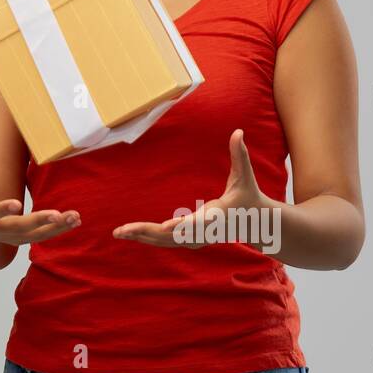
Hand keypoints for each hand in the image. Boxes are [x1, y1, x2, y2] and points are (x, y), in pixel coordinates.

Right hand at [0, 146, 79, 245]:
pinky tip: (75, 220)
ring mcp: (13, 237)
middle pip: (20, 227)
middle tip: (56, 214)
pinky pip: (44, 236)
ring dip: (57, 227)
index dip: (3, 209)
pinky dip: (60, 229)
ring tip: (74, 217)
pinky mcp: (25, 238)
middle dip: (39, 221)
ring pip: (37, 235)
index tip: (16, 204)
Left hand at [113, 129, 271, 248]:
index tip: (165, 227)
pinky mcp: (190, 241)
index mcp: (215, 216)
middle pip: (170, 235)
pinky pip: (165, 241)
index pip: (196, 222)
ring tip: (118, 233)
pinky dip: (147, 238)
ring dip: (141, 237)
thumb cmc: (248, 196)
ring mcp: (195, 239)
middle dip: (145, 233)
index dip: (181, 225)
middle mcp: (202, 232)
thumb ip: (240, 154)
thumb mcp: (245, 175)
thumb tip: (239, 131)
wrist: (255, 223)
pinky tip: (130, 235)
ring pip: (164, 241)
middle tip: (122, 231)